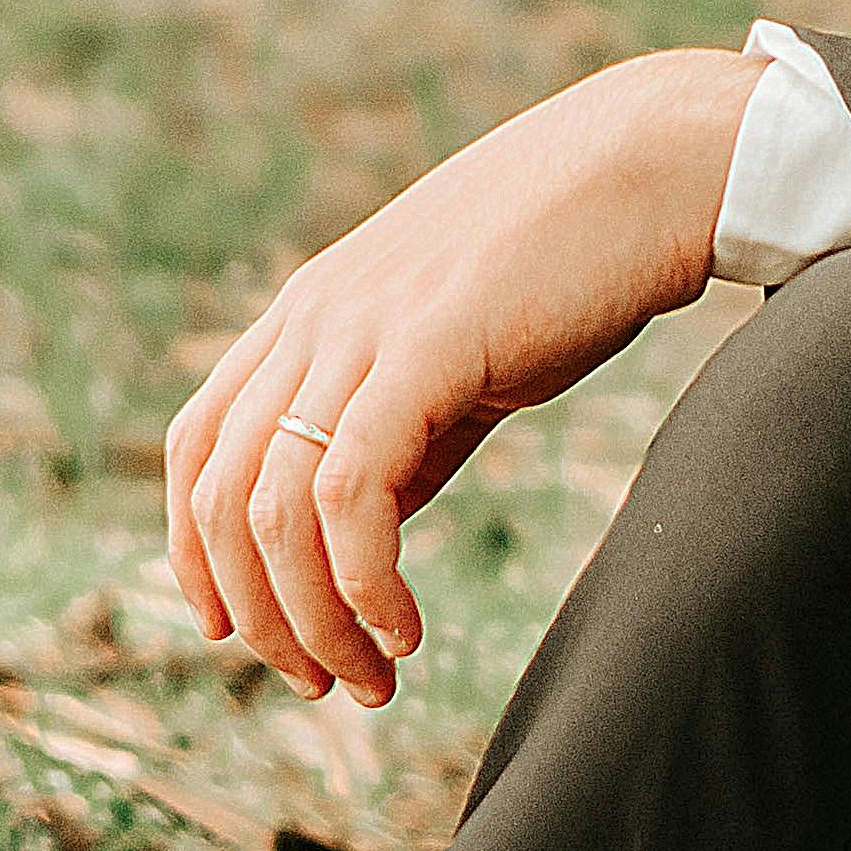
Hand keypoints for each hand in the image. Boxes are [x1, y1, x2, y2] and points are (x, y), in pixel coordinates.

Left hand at [163, 50, 764, 705]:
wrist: (656, 164)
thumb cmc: (574, 259)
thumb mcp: (459, 354)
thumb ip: (404, 434)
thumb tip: (362, 533)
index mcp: (312, 311)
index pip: (197, 441)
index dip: (194, 550)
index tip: (237, 632)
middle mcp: (314, 316)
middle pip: (220, 494)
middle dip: (258, 615)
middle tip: (324, 685)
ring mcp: (362, 327)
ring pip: (273, 507)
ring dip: (312, 619)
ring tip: (371, 679)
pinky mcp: (426, 345)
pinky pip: (351, 489)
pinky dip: (360, 580)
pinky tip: (406, 628)